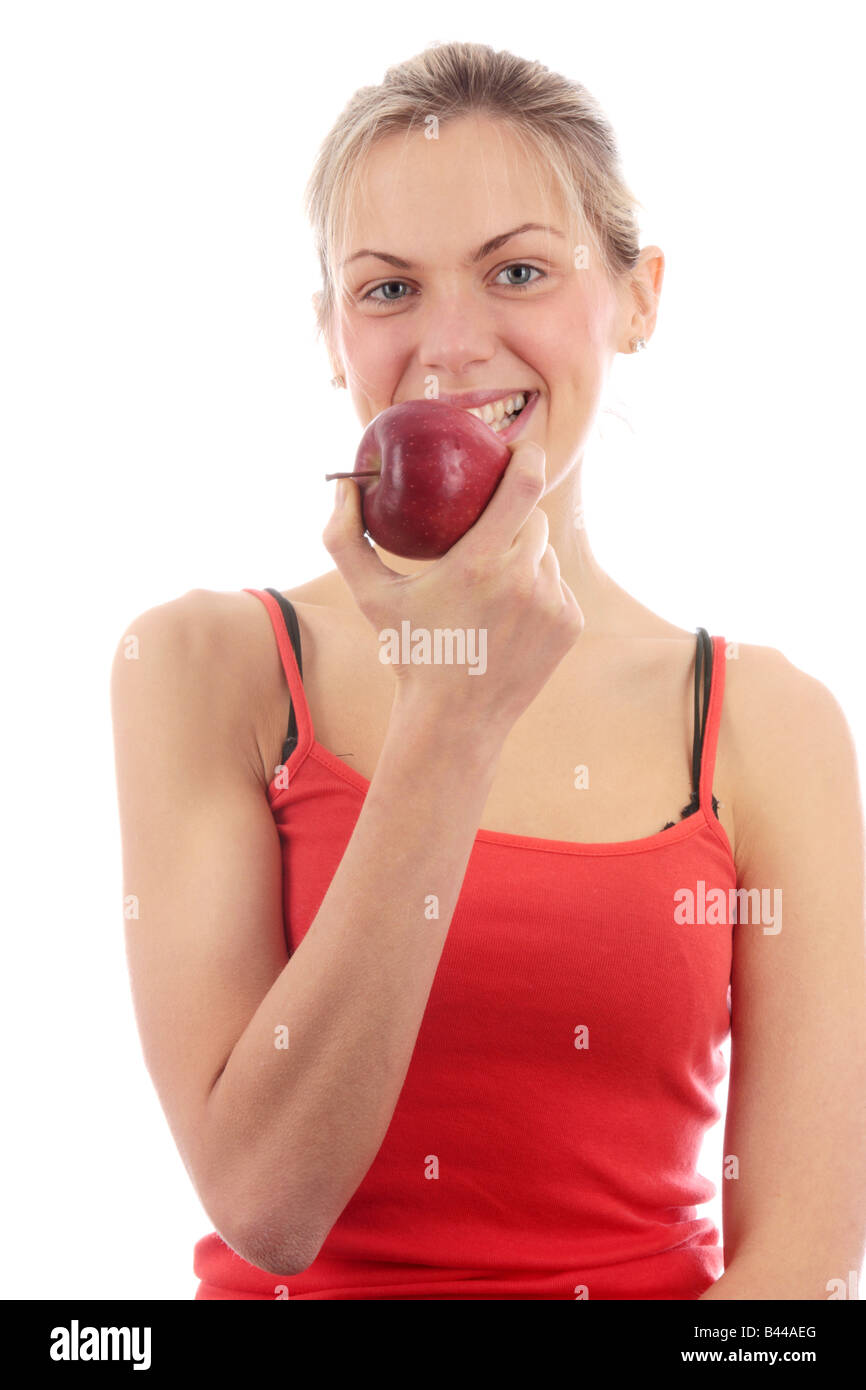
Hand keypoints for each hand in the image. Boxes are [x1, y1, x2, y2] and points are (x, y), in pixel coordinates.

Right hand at [322, 440, 583, 737]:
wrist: (455, 721)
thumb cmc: (411, 653)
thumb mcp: (370, 596)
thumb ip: (346, 538)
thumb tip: (342, 486)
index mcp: (481, 563)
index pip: (525, 485)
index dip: (530, 454)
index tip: (522, 445)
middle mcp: (524, 579)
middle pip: (534, 518)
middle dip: (514, 517)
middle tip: (487, 535)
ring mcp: (552, 604)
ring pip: (545, 555)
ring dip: (524, 558)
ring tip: (491, 589)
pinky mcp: (570, 625)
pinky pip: (558, 588)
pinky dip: (538, 592)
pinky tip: (510, 617)